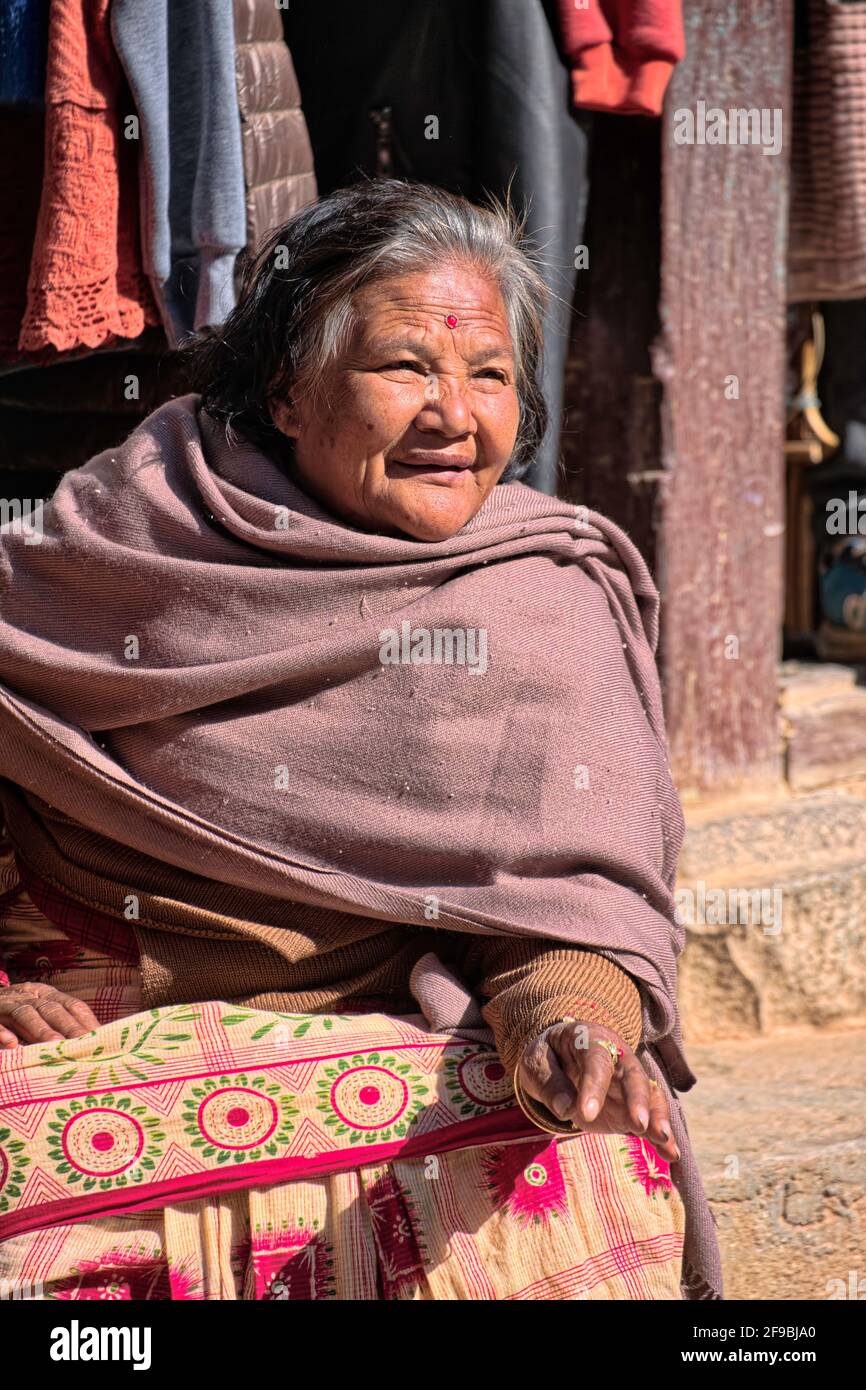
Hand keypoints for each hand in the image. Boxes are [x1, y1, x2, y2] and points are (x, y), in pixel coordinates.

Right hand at [0, 982, 99, 1048]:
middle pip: (52, 1010)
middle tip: (84, 1044)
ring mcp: (8, 1003)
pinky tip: (11, 1045)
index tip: (101, 1038)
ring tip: (55, 1045)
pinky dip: (3, 1032)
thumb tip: (91, 1041)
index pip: (72, 1005)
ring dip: (41, 1030)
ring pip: (26, 1014)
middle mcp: (30, 995)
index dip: (86, 1021)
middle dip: (69, 1027)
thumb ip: (60, 1023)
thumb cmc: (16, 1013)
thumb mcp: (39, 1012)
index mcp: (47, 994)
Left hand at [517, 1018, 679, 1164]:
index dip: (594, 1086)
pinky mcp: (633, 1104)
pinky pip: (651, 1117)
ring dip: (658, 1117)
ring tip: (664, 1141)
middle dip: (638, 1099)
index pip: (596, 1060)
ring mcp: (628, 1081)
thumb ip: (550, 1083)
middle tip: (640, 1124)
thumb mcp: (536, 1064)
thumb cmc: (548, 1057)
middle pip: (633, 1074)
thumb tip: (565, 1109)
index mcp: (590, 1039)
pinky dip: (662, 1135)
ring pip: (650, 1094)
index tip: (587, 1114)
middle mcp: (617, 1056)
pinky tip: (671, 1153)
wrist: (559, 1057)